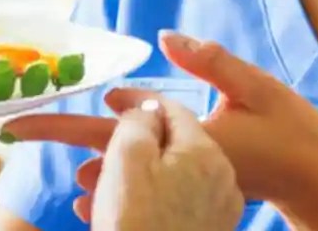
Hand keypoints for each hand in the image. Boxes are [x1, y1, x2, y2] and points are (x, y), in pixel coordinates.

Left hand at [4, 32, 317, 230]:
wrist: (317, 180)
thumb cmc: (291, 130)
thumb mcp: (255, 85)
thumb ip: (209, 59)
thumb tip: (165, 36)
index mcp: (181, 141)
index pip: (105, 131)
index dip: (57, 124)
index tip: (12, 123)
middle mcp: (172, 169)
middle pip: (100, 153)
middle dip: (58, 136)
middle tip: (11, 125)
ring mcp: (178, 183)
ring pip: (116, 173)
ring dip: (82, 154)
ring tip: (47, 134)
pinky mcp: (189, 187)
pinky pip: (139, 185)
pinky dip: (113, 176)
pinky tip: (91, 178)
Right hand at [87, 96, 244, 230]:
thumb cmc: (137, 222)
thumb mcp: (128, 158)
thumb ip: (137, 122)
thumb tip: (146, 111)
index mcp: (205, 151)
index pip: (171, 109)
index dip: (137, 102)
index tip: (109, 99)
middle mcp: (222, 178)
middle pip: (171, 146)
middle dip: (131, 147)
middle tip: (98, 153)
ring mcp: (219, 211)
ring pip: (169, 179)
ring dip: (132, 178)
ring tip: (95, 190)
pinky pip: (175, 206)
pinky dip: (147, 202)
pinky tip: (118, 216)